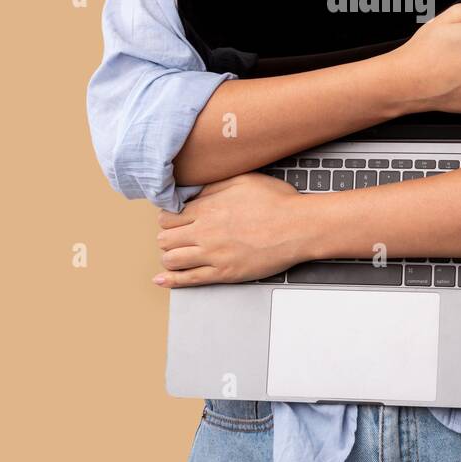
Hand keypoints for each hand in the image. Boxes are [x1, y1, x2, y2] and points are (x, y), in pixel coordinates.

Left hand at [154, 172, 305, 286]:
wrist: (298, 227)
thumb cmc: (277, 201)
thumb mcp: (242, 180)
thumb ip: (213, 185)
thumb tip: (192, 191)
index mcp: (207, 208)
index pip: (168, 216)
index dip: (168, 218)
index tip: (173, 220)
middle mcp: (205, 232)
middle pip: (165, 238)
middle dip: (167, 236)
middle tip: (175, 236)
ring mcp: (213, 255)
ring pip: (172, 259)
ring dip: (170, 256)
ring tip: (176, 253)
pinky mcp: (224, 273)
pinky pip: (189, 279)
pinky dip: (170, 281)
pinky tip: (161, 280)